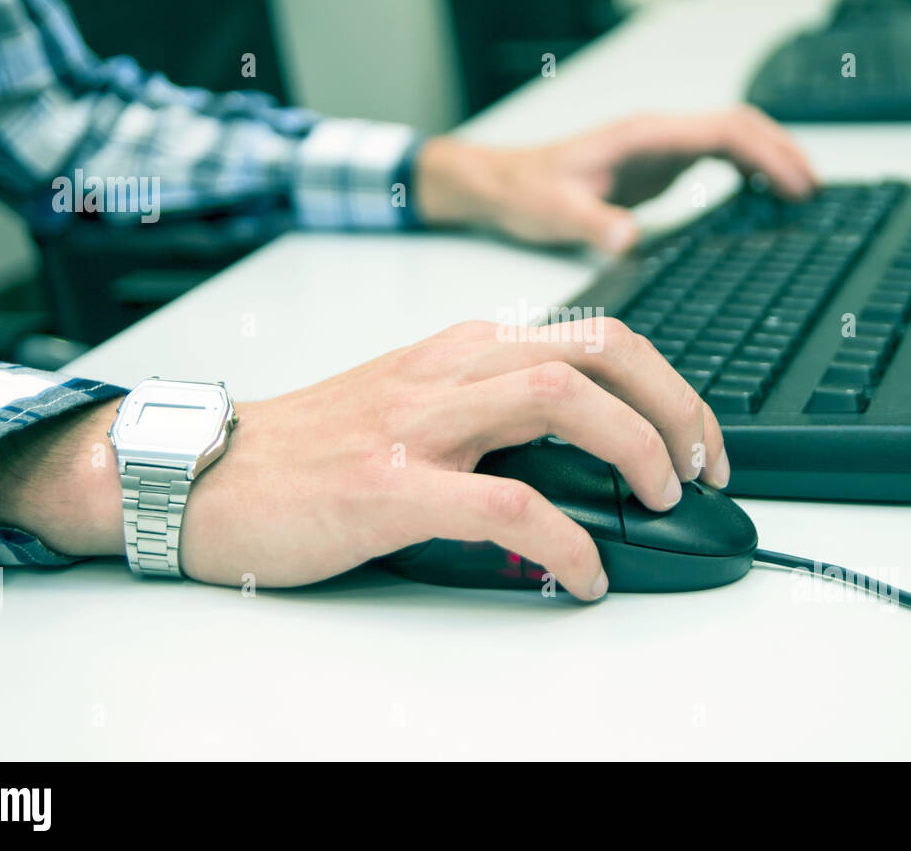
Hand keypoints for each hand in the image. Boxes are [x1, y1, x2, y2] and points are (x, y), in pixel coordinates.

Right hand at [0, 319, 728, 600]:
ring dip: (633, 448)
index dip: (666, 382)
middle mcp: (450, 370)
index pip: (595, 336)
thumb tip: (587, 457)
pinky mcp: (390, 487)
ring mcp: (420, 424)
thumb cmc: (314, 446)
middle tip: (702, 467)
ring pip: (559, 399)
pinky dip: (566, 541)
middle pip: (597, 351)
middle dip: (673, 405)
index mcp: (464, 349)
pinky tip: (585, 575)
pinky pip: (506, 506)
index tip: (697, 437)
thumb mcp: (417, 403)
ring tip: (659, 501)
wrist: (208, 474)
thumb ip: (495, 411)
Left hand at [414, 105, 818, 253]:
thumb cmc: (527, 190)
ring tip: (803, 195)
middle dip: (784, 152)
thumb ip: (591, 222)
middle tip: (815, 193)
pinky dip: (749, 170)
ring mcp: (660, 149)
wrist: (503, 183)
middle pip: (741, 127)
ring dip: (772, 158)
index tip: (798, 186)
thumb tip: (628, 239)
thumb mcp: (554, 211)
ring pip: (733, 138)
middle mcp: (658, 136)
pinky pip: (717, 157)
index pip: (725, 131)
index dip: (769, 154)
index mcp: (644, 137)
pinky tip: (763, 196)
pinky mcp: (657, 168)